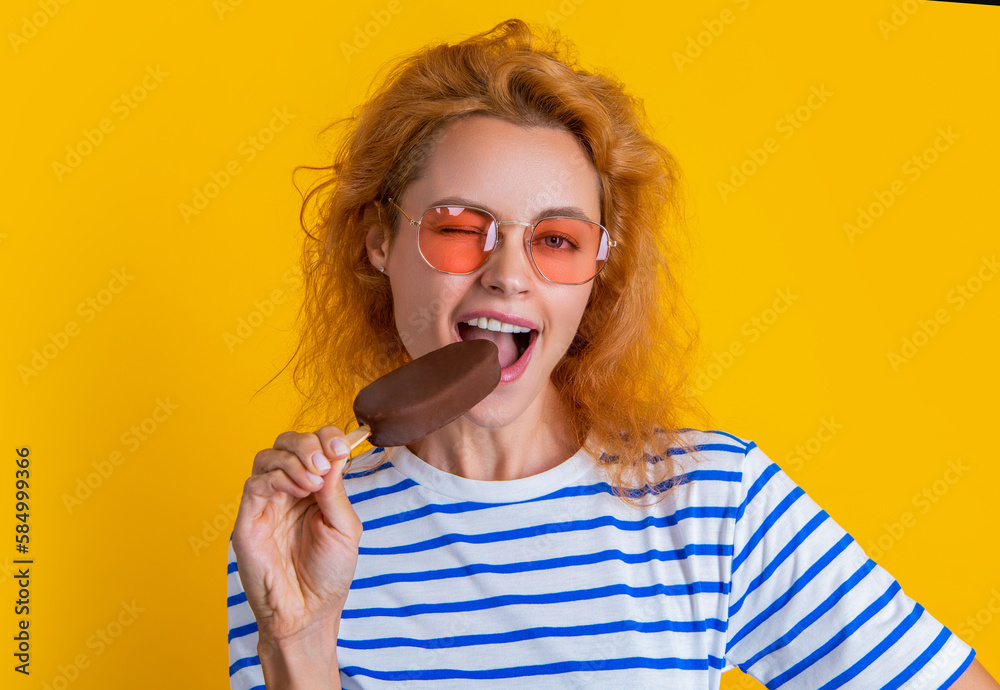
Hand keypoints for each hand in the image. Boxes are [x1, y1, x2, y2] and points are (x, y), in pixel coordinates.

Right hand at [232, 426, 364, 661]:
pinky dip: (278, 478)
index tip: (340, 447)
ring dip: (293, 460)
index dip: (325, 437)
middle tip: (323, 463)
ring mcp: (267, 504)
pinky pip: (255, 484)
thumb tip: (332, 453)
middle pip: (287, 443)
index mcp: (314, 489)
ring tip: (313, 483)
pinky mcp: (249, 519)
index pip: (314, 446)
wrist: (308, 613)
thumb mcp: (344, 528)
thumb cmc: (328, 575)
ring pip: (267, 457)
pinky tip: (298, 491)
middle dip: (307, 443)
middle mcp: (288, 491)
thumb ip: (335, 490)